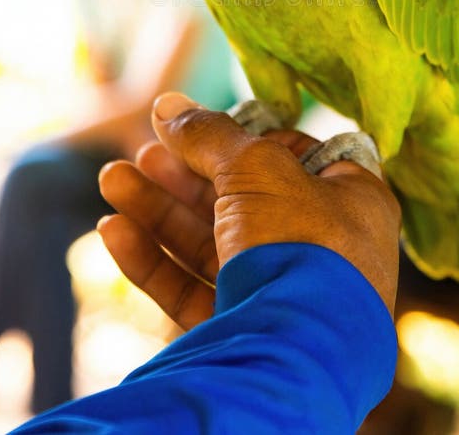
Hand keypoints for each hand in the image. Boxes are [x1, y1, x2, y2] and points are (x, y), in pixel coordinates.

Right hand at [98, 93, 399, 331]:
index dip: (238, 138)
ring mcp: (282, 294)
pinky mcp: (245, 331)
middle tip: (142, 154)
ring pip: (210, 244)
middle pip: (241, 198)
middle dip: (183, 174)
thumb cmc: (297, 242)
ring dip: (158, 210)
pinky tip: (112, 232)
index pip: (289, 155)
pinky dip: (155, 260)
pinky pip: (195, 289)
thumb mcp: (256, 167)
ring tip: (111, 180)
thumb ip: (209, 134)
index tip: (192, 128)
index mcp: (347, 197)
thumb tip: (167, 103)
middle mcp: (321, 246)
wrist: (298, 355)